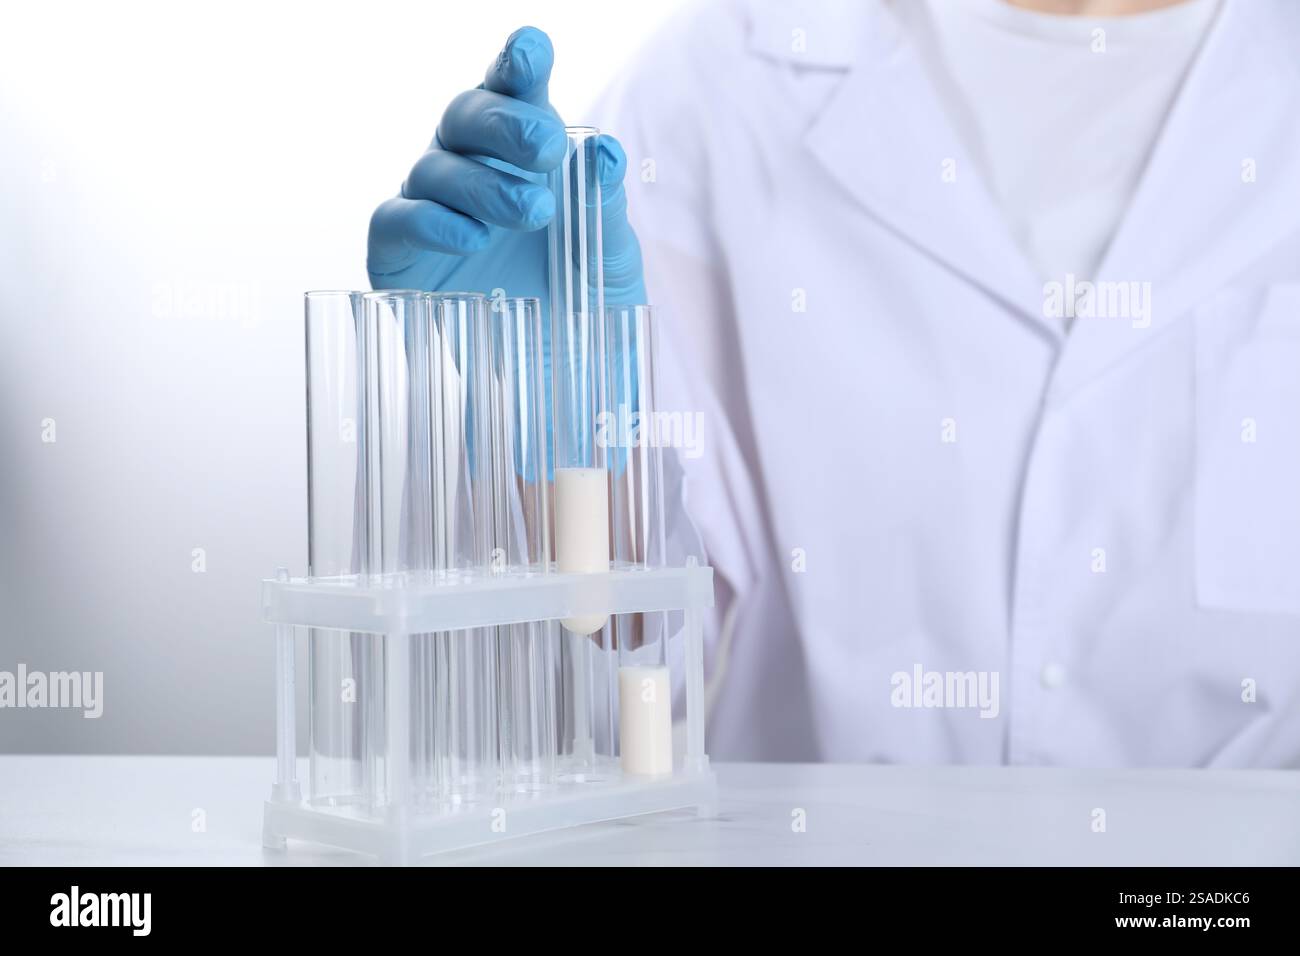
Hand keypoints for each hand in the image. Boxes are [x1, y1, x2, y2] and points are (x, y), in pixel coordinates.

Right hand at [366, 26, 644, 305]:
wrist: (558, 374)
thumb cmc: (584, 304)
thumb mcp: (610, 257)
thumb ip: (606, 205)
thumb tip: (605, 152)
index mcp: (524, 150)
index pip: (514, 89)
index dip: (517, 63)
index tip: (532, 50)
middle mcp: (472, 166)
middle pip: (465, 114)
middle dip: (504, 124)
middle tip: (546, 149)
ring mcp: (432, 206)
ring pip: (434, 167)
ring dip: (482, 185)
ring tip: (531, 216)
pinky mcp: (398, 253)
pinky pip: (399, 220)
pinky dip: (433, 223)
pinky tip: (473, 239)